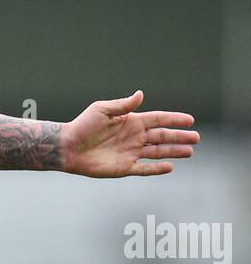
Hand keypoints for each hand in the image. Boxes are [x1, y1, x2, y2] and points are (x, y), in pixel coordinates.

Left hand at [61, 90, 198, 176]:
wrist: (68, 147)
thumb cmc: (83, 126)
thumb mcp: (102, 110)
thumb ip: (123, 105)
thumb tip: (141, 94)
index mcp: (131, 121)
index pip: (159, 120)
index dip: (174, 120)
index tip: (190, 120)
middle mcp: (133, 137)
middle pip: (162, 137)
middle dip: (179, 137)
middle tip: (196, 138)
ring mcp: (130, 153)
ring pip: (157, 152)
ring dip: (174, 152)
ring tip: (190, 152)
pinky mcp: (123, 167)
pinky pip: (144, 168)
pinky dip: (157, 168)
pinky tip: (170, 167)